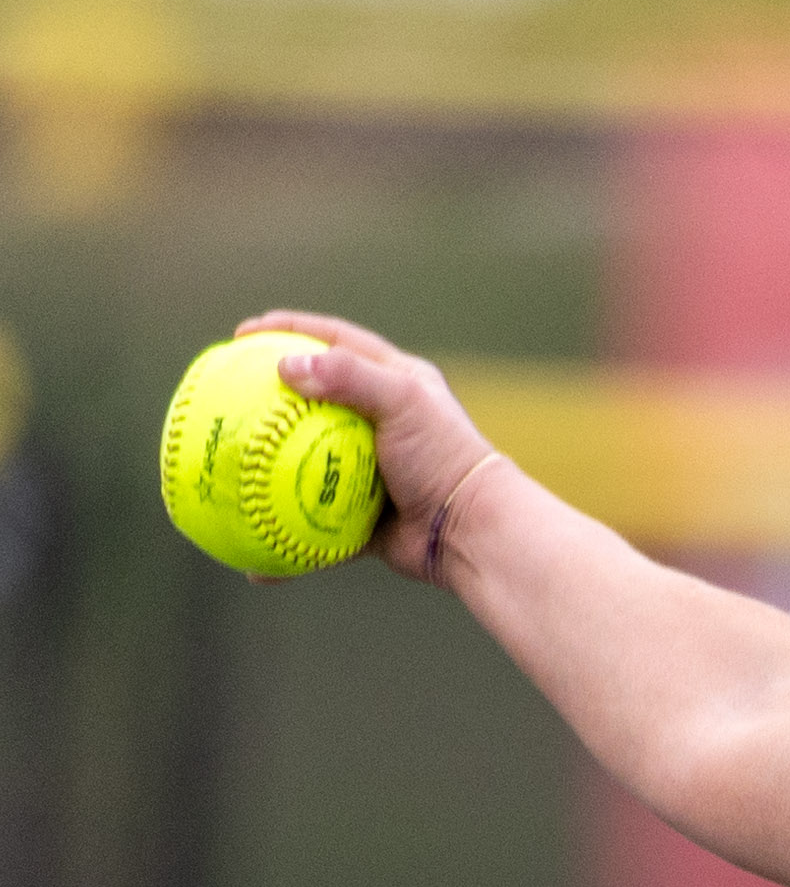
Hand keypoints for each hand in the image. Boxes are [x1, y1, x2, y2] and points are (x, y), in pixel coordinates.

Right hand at [233, 310, 502, 583]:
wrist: (470, 531)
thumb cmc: (444, 458)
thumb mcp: (403, 403)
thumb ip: (350, 377)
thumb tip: (287, 365)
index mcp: (398, 385)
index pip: (337, 343)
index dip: (291, 331)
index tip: (243, 334)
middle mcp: (382, 424)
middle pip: (312, 401)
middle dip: (267, 396)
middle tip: (221, 392)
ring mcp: (370, 471)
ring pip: (304, 463)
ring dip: (264, 466)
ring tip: (221, 464)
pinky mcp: (362, 516)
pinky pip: (310, 527)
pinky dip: (280, 539)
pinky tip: (248, 555)